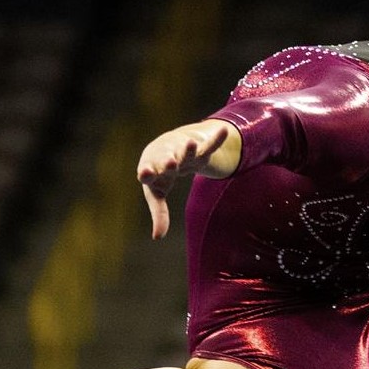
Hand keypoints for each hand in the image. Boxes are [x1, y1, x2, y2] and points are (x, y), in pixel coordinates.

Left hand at [136, 119, 234, 239]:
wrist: (167, 145)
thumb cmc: (159, 174)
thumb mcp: (156, 193)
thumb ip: (159, 214)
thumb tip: (157, 237)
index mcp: (153, 168)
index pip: (148, 172)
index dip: (147, 173)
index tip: (144, 173)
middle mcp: (166, 158)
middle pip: (168, 160)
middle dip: (169, 162)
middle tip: (170, 163)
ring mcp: (182, 152)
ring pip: (186, 151)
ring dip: (188, 149)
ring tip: (192, 144)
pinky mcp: (198, 149)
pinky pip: (208, 145)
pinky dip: (215, 139)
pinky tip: (224, 131)